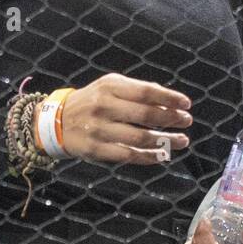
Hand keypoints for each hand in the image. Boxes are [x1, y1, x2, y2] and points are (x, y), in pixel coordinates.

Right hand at [56, 73, 192, 164]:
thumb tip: (169, 99)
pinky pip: (128, 155)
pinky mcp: (96, 149)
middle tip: (186, 121)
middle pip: (145, 114)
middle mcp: (103, 107)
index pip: (146, 92)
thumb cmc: (93, 101)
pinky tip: (162, 155)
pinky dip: (149, 157)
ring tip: (182, 140)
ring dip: (165, 140)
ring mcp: (99, 129)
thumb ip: (137, 90)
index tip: (186, 103)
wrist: (56, 121)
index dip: (169, 98)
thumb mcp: (110, 86)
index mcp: (109, 87)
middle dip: (171, 118)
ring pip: (139, 137)